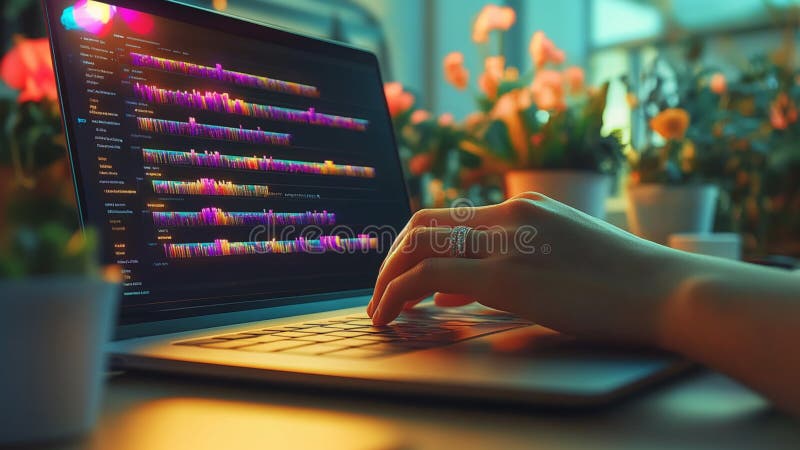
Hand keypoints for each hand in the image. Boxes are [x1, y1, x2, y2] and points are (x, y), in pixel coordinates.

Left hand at [367, 193, 685, 345]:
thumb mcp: (561, 260)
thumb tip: (454, 291)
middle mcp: (509, 213)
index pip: (450, 217)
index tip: (404, 275)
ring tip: (378, 309)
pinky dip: (398, 293)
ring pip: (418, 244)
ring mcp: (507, 240)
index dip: (416, 246)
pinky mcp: (507, 274)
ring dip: (387, 276)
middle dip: (392, 257)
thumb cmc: (622, 284)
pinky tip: (389, 316)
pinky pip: (429, 275)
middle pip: (424, 222)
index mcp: (523, 207)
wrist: (666, 290)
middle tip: (381, 290)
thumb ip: (507, 267)